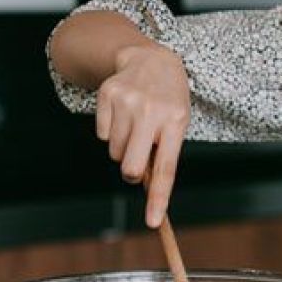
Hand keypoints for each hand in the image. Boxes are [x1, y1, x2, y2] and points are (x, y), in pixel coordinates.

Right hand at [95, 42, 189, 226]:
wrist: (151, 59)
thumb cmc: (169, 99)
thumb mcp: (179, 120)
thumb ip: (165, 150)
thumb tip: (147, 186)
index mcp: (177, 121)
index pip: (166, 168)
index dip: (158, 198)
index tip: (153, 222)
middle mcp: (152, 112)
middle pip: (131, 167)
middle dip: (133, 172)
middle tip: (139, 160)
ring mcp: (128, 102)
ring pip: (115, 152)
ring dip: (124, 147)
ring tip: (137, 125)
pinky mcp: (107, 96)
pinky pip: (102, 135)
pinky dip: (111, 131)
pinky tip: (123, 113)